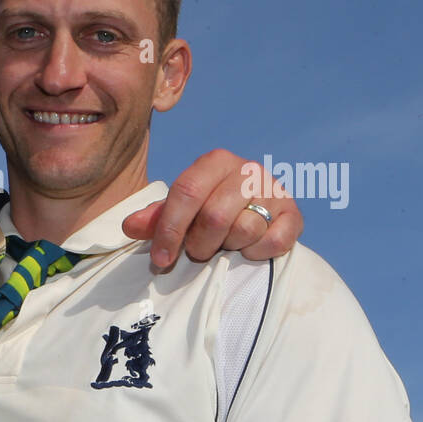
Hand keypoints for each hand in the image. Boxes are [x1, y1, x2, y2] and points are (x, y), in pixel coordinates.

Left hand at [123, 147, 301, 266]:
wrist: (253, 211)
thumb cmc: (207, 209)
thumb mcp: (178, 210)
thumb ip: (155, 218)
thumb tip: (129, 226)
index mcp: (215, 162)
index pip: (186, 193)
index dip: (169, 230)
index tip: (160, 259)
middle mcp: (247, 170)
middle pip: (215, 216)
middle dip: (199, 244)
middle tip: (197, 251)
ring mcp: (274, 190)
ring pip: (245, 229)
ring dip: (228, 248)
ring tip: (224, 244)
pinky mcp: (293, 215)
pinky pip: (274, 241)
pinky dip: (257, 253)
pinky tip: (248, 250)